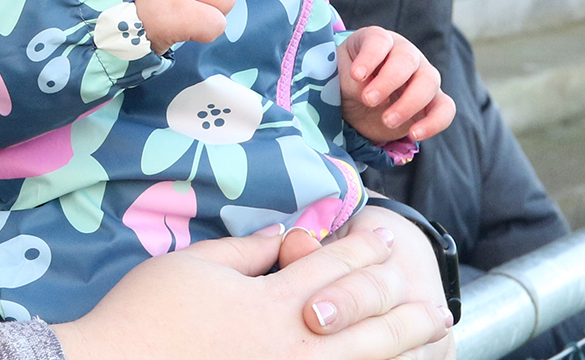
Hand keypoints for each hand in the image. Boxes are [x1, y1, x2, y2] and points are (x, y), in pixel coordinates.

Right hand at [51, 222, 452, 359]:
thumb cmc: (145, 314)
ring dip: (400, 351)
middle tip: (438, 304)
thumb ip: (243, 252)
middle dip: (402, 310)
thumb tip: (279, 237)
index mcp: (269, 304)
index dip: (362, 254)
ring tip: (432, 341)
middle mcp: (289, 348)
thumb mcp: (191, 266)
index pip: (329, 271)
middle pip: (363, 325)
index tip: (388, 241)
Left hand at [338, 27, 455, 144]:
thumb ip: (351, 83)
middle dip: (388, 80)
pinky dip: (434, 122)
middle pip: (407, 58)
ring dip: (409, 103)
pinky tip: (414, 135)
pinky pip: (445, 108)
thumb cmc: (348, 82)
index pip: (379, 40)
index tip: (356, 75)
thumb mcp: (339, 78)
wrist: (358, 106)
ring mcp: (423, 75)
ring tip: (386, 121)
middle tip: (369, 100)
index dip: (369, 56)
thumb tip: (367, 92)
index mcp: (378, 41)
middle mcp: (405, 53)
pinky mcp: (433, 101)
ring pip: (429, 81)